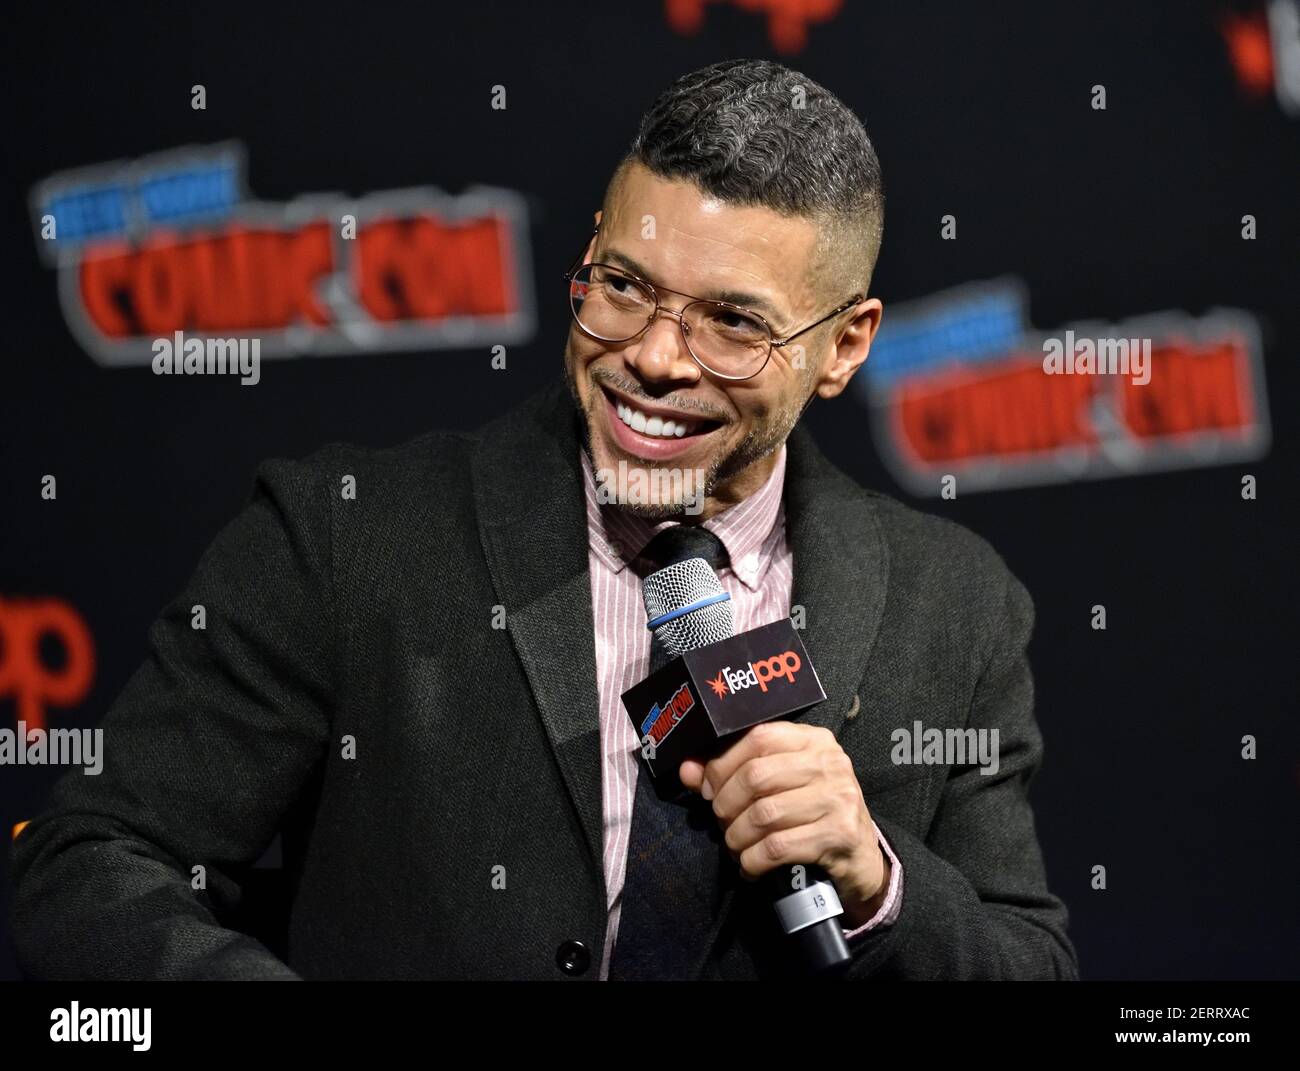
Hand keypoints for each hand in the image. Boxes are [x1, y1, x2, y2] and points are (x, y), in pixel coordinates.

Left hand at [679, 721, 889, 926]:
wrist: (861, 857)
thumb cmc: (813, 813)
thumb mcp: (780, 785)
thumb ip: (732, 773)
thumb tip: (687, 770)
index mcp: (813, 740)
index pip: (758, 737)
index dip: (722, 763)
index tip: (707, 788)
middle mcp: (830, 763)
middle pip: (756, 776)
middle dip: (726, 804)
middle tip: (721, 822)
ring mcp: (838, 798)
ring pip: (763, 814)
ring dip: (737, 837)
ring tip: (734, 846)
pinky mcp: (839, 834)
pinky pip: (778, 847)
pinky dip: (753, 860)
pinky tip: (750, 866)